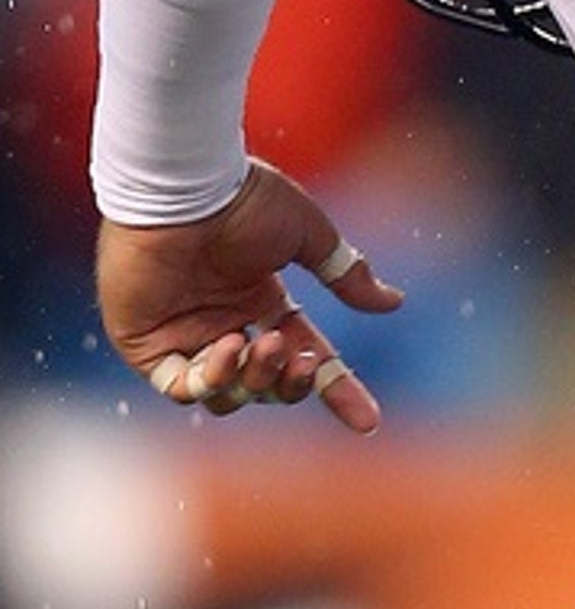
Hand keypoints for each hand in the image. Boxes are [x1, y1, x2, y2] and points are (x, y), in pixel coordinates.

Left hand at [97, 158, 404, 435]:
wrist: (187, 188)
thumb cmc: (248, 200)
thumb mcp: (311, 236)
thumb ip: (347, 274)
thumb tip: (394, 302)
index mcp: (263, 300)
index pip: (306, 355)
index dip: (337, 388)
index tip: (369, 420)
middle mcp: (227, 323)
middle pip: (266, 384)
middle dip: (289, 381)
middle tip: (300, 358)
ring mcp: (186, 336)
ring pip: (226, 394)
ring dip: (253, 379)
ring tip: (263, 344)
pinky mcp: (147, 343)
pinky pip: (181, 386)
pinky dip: (210, 378)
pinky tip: (229, 344)